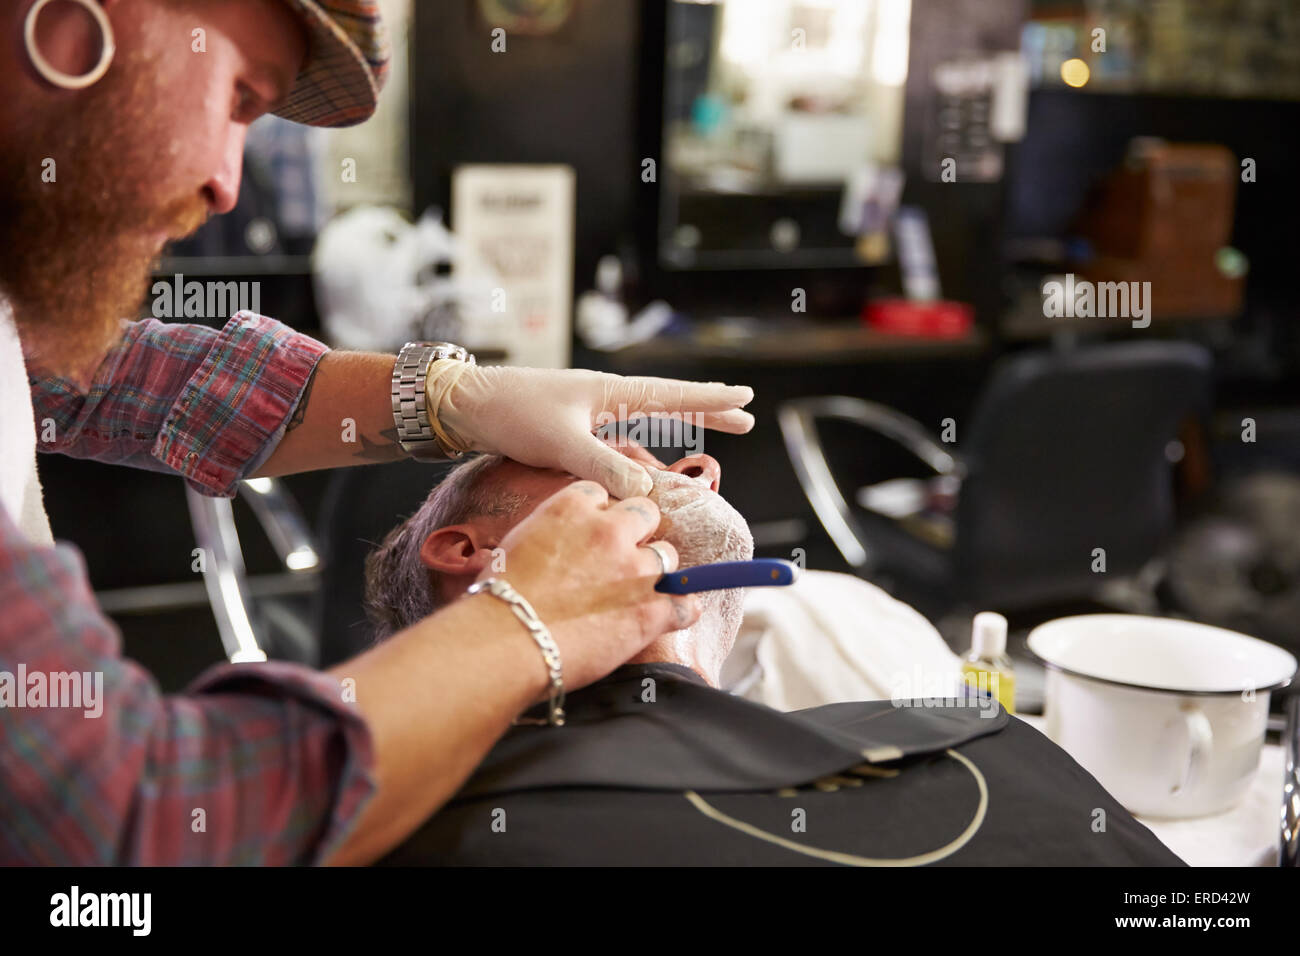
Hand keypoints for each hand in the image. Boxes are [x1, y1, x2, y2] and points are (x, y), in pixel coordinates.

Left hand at [434, 365, 753, 498]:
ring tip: (707, 435)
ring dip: (675, 428)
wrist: (461, 405)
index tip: (747, 398)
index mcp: (609, 392)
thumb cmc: (511, 414)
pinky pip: (619, 439)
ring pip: (644, 421)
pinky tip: (642, 463)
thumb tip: (646, 492)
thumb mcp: (561, 443)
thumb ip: (604, 468)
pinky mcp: (569, 429)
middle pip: (668, 404)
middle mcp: (603, 398)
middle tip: (745, 418)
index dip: (711, 400)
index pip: (673, 396)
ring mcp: (587, 412)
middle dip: (705, 411)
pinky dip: (641, 447)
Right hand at [473, 480, 697, 691]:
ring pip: (668, 556)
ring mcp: (635, 569)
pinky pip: (685, 604)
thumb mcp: (517, 545)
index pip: (602, 494)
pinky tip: (668, 617)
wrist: (504, 642)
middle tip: (622, 558)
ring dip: (656, 573)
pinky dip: (679, 611)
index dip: (600, 515)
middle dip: (638, 533)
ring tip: (636, 594)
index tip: (594, 533)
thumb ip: (549, 534)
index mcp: (572, 508)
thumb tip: (556, 548)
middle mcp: (610, 531)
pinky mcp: (650, 610)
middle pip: (646, 514)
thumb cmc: (498, 599)